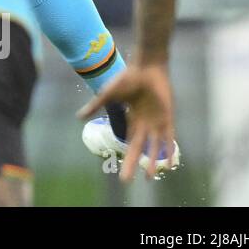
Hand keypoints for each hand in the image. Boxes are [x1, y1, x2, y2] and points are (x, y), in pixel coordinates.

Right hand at [79, 62, 174, 182]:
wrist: (147, 67)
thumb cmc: (127, 78)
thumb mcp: (108, 94)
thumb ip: (95, 105)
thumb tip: (78, 117)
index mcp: (133, 120)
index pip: (129, 143)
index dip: (126, 158)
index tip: (122, 171)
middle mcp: (146, 124)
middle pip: (138, 149)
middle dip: (132, 164)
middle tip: (126, 181)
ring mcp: (157, 121)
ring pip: (154, 147)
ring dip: (153, 161)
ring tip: (150, 177)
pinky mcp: (167, 117)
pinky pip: (168, 137)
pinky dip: (169, 149)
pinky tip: (170, 162)